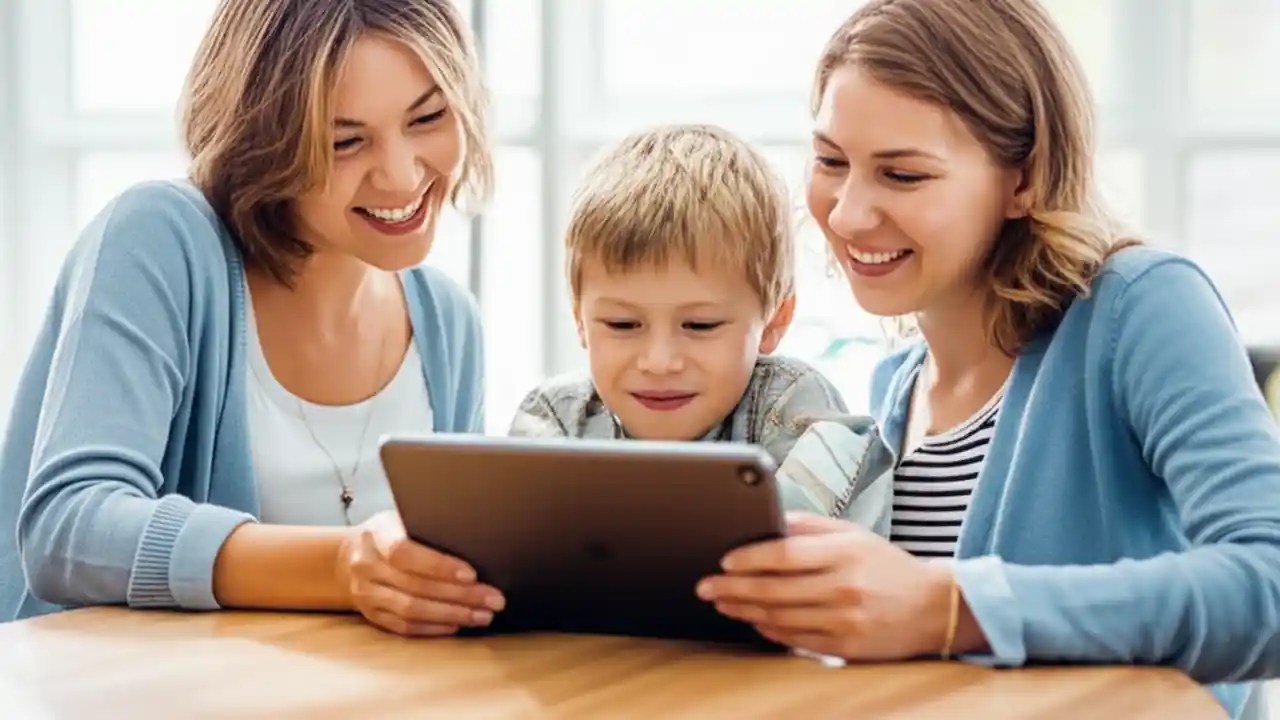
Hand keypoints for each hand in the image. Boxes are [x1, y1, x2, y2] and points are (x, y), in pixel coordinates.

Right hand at [336, 511, 505, 635]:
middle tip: (493, 599)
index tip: (471, 574)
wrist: (347, 558)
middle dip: (460, 595)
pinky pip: (405, 626)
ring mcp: (367, 595)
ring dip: (452, 614)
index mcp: (377, 537)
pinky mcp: (373, 616)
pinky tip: (458, 624)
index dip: (440, 566)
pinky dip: (435, 627)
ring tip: (483, 615)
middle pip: (417, 586)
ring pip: (412, 610)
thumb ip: (428, 529)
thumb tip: (475, 539)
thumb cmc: (387, 534)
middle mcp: (367, 567)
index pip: (406, 553)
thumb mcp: (400, 519)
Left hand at [696, 512, 961, 659]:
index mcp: (843, 552)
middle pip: (773, 589)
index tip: (723, 561)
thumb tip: (768, 521)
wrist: (934, 606)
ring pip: (780, 617)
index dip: (748, 558)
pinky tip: (753, 621)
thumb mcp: (853, 534)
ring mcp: (845, 619)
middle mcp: (843, 586)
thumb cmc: (886, 566)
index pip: (784, 553)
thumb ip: (810, 526)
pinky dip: (769, 630)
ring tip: (722, 602)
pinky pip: (796, 640)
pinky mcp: (846, 646)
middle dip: (732, 588)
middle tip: (705, 586)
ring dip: (744, 610)